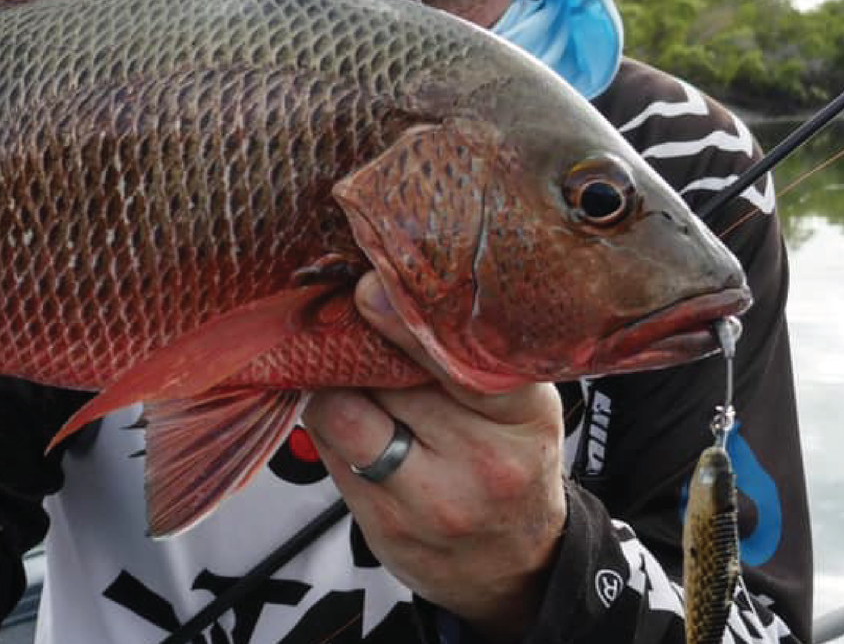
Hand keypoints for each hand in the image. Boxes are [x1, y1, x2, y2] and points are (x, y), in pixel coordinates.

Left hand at [302, 272, 565, 642]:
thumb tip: (380, 284)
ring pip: (342, 410)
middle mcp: (483, 462)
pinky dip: (328, 422)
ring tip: (352, 375)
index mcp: (524, 415)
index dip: (406, 321)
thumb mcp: (516, 403)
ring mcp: (428, 501)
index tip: (369, 287)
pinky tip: (349, 416)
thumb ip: (461, 351)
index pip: (463, 361)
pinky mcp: (381, 526)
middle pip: (386, 375)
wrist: (515, 567)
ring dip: (334, 384)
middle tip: (353, 321)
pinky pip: (327, 449)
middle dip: (361, 342)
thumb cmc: (510, 461)